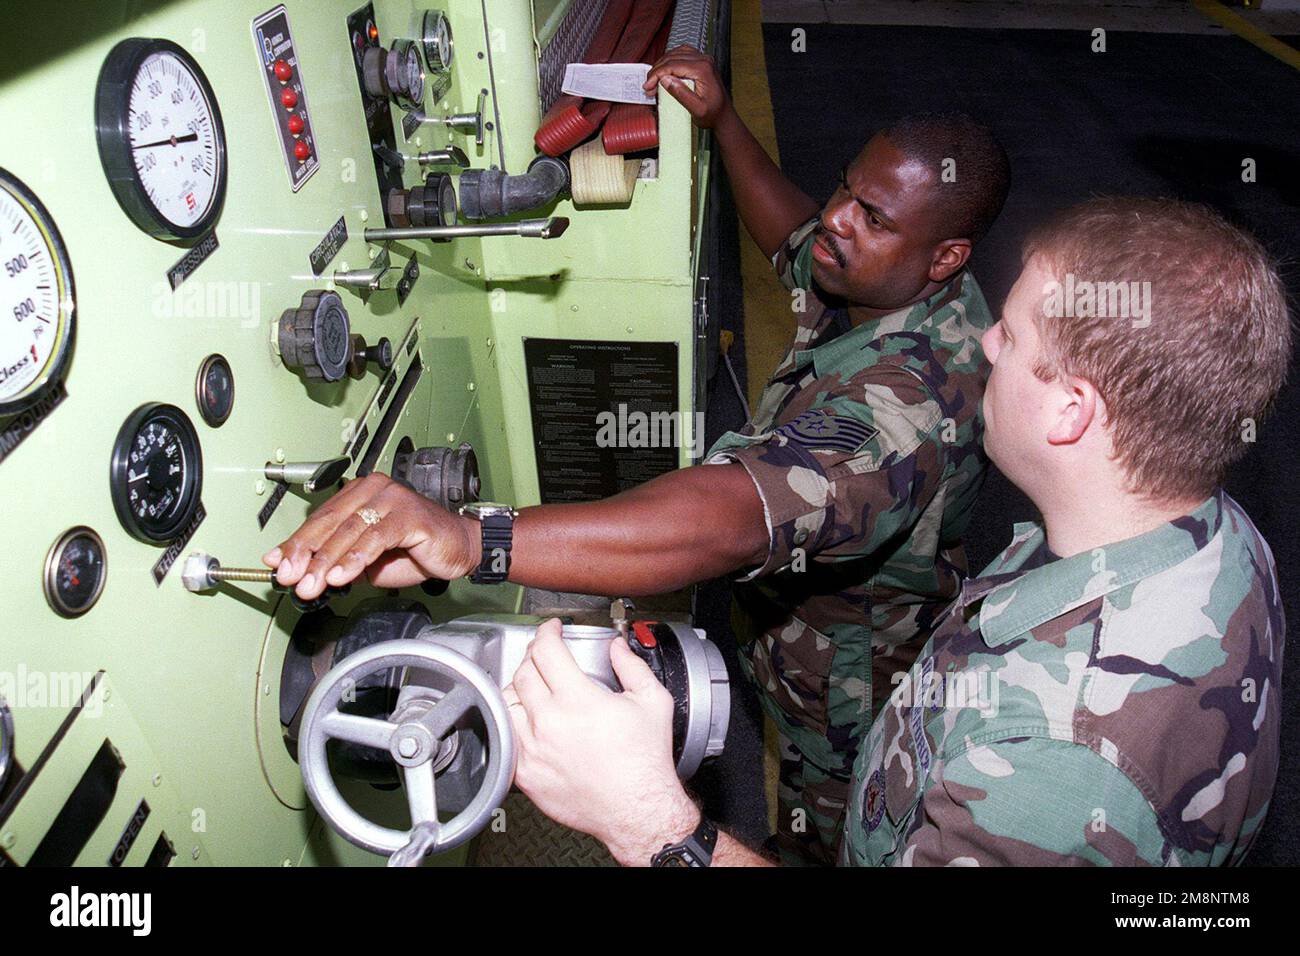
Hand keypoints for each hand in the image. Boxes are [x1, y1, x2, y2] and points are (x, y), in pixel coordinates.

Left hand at [261, 472, 481, 600]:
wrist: (459, 549)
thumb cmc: (416, 551)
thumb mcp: (368, 561)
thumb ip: (338, 561)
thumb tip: (302, 573)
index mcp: (360, 494)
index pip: (320, 518)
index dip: (296, 542)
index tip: (276, 563)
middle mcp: (374, 490)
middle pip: (331, 522)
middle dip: (306, 553)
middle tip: (290, 577)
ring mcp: (393, 499)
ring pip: (350, 530)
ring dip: (327, 560)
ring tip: (312, 583)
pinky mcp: (410, 515)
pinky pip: (376, 538)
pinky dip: (355, 559)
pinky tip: (342, 576)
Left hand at [504, 619, 699, 865]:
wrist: (637, 810)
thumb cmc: (645, 763)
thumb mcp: (653, 702)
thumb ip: (632, 666)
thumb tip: (617, 648)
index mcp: (578, 700)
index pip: (546, 650)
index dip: (547, 632)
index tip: (552, 631)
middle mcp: (549, 723)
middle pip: (523, 672)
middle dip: (534, 655)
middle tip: (546, 655)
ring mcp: (534, 750)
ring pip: (507, 703)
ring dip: (518, 687)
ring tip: (534, 686)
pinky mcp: (527, 774)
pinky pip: (507, 738)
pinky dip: (514, 724)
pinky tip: (529, 721)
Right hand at [643, 45, 731, 128]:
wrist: (723, 115)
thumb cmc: (712, 114)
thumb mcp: (697, 110)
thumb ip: (681, 94)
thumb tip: (665, 80)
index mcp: (703, 69)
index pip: (673, 65)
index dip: (656, 75)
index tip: (647, 87)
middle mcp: (704, 60)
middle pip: (672, 57)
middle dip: (656, 71)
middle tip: (648, 87)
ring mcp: (703, 59)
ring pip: (675, 53)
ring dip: (662, 65)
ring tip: (654, 81)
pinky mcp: (701, 62)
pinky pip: (682, 54)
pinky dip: (670, 61)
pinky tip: (664, 71)